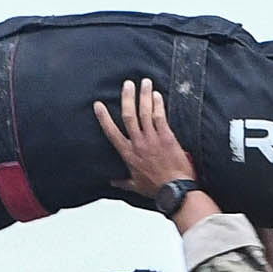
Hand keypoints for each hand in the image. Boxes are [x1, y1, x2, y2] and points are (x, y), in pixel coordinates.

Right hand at [95, 79, 194, 194]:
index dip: (104, 117)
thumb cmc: (156, 188)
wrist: (174, 189)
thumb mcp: (135, 186)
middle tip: (127, 84)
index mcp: (128, 154)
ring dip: (144, 95)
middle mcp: (138, 143)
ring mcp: (153, 139)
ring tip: (144, 82)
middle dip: (128, 97)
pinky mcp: (166, 137)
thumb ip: (122, 181)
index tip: (98, 105)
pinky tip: (157, 95)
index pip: (112, 132)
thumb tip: (112, 181)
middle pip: (129, 115)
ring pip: (145, 112)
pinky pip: (160, 116)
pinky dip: (158, 104)